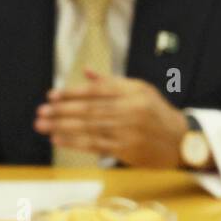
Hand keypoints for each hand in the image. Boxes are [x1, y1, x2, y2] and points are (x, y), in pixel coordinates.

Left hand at [34, 71, 189, 167]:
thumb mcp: (141, 90)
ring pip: (89, 127)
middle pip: (90, 109)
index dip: (72, 92)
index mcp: (134, 92)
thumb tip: (86, 71)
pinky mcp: (125, 149)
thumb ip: (112, 81)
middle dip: (61, 111)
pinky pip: (95, 144)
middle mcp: (131, 110)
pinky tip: (59, 139)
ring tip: (42, 126)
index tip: (52, 95)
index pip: (97, 91)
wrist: (180, 140)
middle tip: (41, 112)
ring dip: (62, 127)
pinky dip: (75, 142)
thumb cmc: (156, 112)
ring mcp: (128, 131)